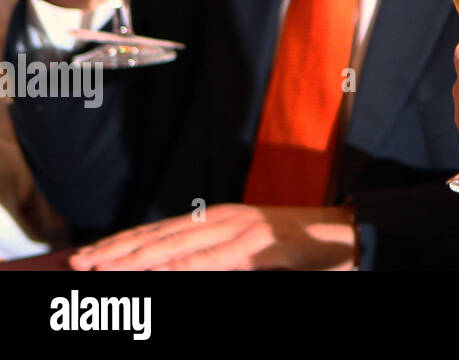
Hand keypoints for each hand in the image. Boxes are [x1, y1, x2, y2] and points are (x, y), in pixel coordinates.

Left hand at [67, 204, 356, 270]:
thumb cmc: (298, 244)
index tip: (92, 253)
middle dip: (119, 250)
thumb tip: (173, 265)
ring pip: (180, 247)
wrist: (346, 235)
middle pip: (162, 235)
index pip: (162, 230)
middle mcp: (227, 218)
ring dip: (139, 259)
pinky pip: (214, 261)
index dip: (125, 242)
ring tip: (106, 270)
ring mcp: (244, 231)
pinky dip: (183, 266)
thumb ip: (214, 253)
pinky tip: (159, 271)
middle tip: (82, 263)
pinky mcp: (260, 247)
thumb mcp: (249, 246)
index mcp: (222, 217)